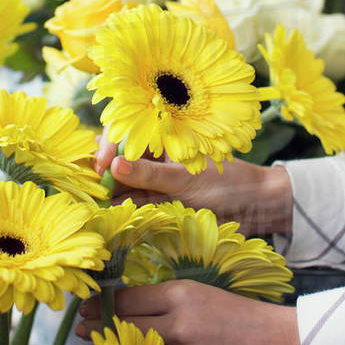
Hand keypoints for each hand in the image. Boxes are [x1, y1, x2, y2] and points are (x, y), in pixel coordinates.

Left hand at [76, 281, 306, 344]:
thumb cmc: (241, 316)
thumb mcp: (204, 295)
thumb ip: (167, 299)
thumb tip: (125, 305)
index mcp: (183, 294)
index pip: (126, 298)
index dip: (101, 303)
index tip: (88, 305)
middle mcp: (180, 323)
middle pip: (123, 326)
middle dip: (97, 328)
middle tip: (82, 329)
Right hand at [95, 138, 292, 235]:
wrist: (256, 207)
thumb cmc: (226, 184)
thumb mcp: (185, 179)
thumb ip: (149, 174)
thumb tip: (113, 165)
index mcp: (163, 133)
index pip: (124, 131)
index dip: (108, 146)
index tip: (101, 167)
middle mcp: (154, 152)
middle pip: (117, 155)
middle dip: (100, 170)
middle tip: (89, 190)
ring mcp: (154, 175)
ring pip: (120, 180)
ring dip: (107, 191)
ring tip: (93, 204)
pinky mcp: (156, 198)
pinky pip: (130, 199)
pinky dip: (118, 205)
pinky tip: (106, 213)